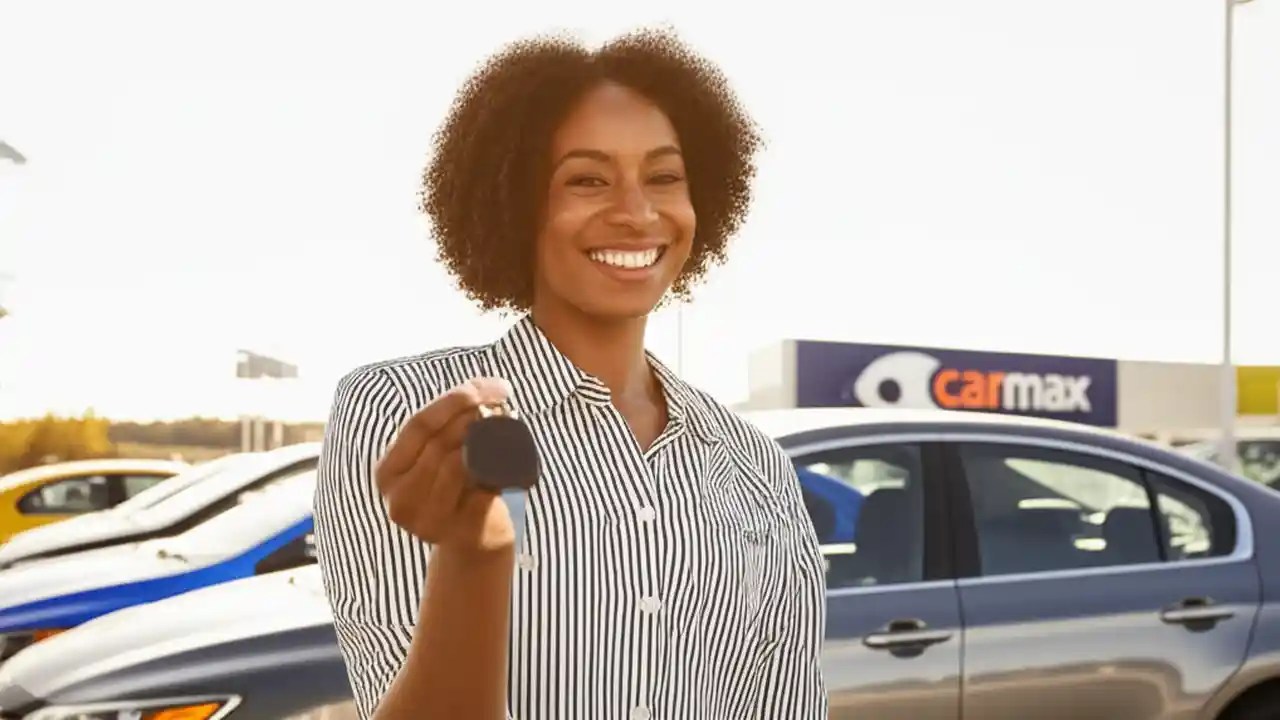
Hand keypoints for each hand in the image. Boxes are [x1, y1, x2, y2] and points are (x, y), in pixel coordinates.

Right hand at [375, 378, 516, 557]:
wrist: (476, 541)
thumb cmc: (459, 487)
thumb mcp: (443, 453)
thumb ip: (452, 421)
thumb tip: (489, 387)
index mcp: (388, 472)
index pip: (419, 424)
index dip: (455, 401)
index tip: (491, 387)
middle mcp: (399, 498)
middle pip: (439, 442)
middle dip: (474, 417)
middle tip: (502, 407)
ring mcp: (426, 520)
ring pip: (457, 463)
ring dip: (485, 443)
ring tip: (503, 434)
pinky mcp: (457, 533)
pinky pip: (482, 489)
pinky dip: (497, 473)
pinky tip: (506, 468)